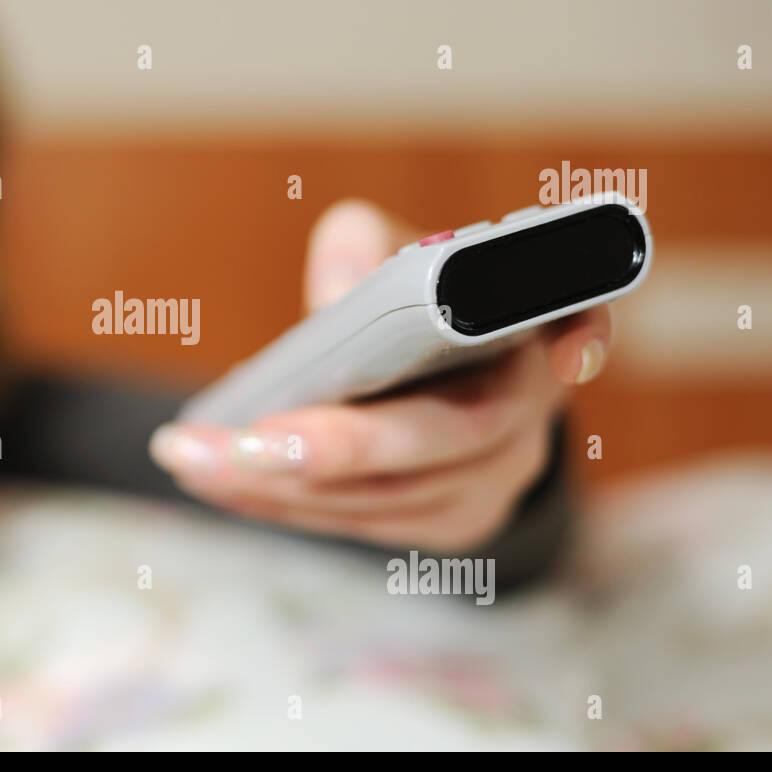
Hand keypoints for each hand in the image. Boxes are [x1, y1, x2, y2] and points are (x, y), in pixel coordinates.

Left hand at [149, 200, 609, 552]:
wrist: (431, 379)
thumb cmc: (416, 302)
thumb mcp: (397, 255)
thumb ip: (366, 247)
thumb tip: (336, 287)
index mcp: (533, 339)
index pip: (579, 330)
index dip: (579, 338)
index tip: (564, 344)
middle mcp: (523, 423)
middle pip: (445, 443)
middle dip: (346, 447)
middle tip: (255, 438)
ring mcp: (483, 487)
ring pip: (385, 498)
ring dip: (280, 483)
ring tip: (192, 455)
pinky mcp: (437, 524)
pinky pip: (352, 523)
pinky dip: (276, 502)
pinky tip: (211, 477)